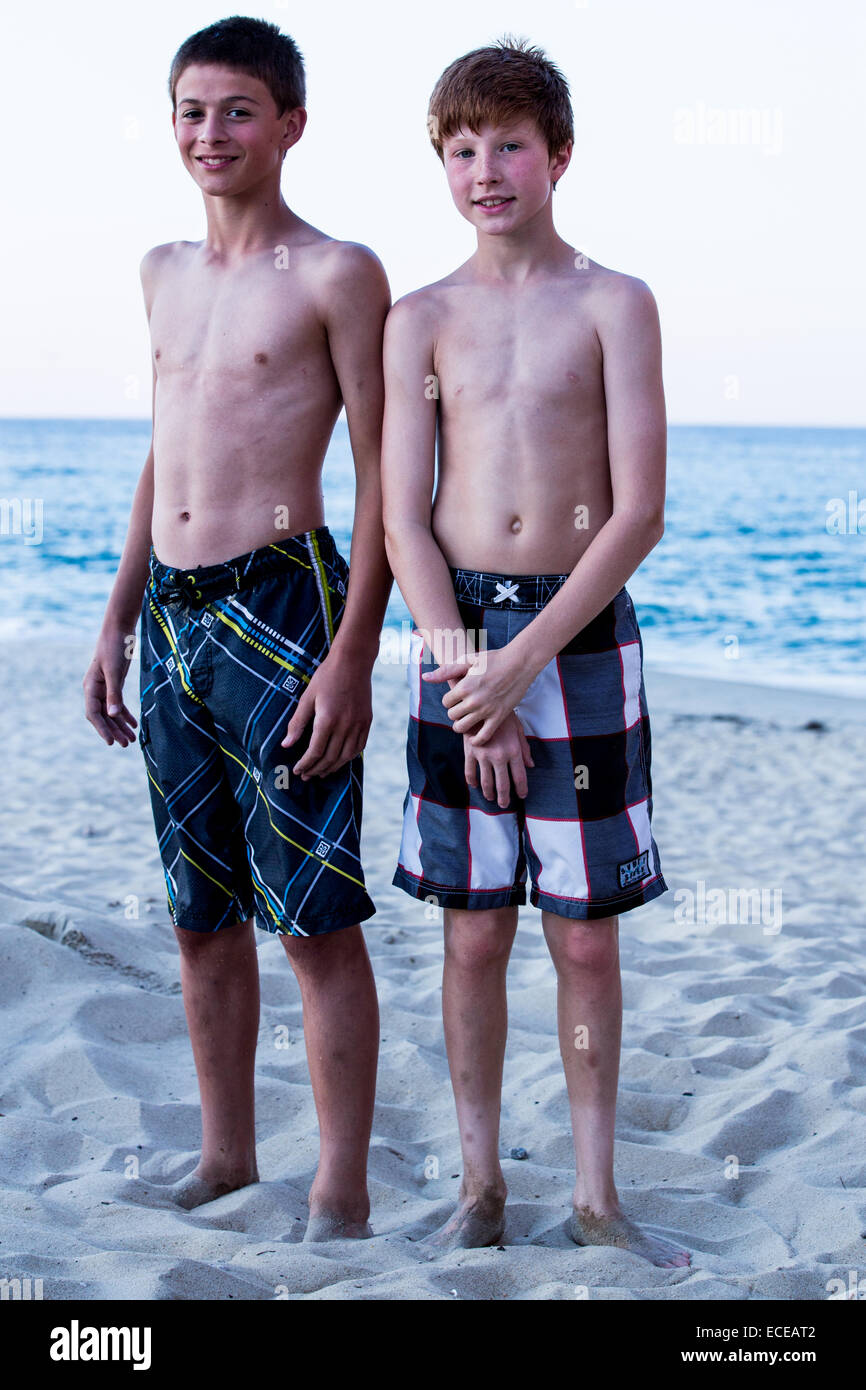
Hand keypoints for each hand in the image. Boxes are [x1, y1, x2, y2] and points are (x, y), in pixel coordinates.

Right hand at [83, 626, 138, 746]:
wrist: (119, 629)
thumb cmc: (114, 648)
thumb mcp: (115, 672)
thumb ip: (114, 693)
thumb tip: (112, 715)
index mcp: (91, 687)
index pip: (93, 714)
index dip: (101, 729)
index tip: (111, 742)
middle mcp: (95, 689)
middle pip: (103, 716)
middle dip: (114, 731)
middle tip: (126, 744)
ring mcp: (104, 687)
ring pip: (111, 712)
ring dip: (120, 725)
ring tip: (131, 740)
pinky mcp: (114, 683)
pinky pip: (118, 703)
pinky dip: (125, 714)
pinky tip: (133, 724)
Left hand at [281, 651, 372, 778]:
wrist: (354, 662)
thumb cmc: (327, 677)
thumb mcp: (307, 697)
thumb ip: (297, 723)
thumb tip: (286, 744)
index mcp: (327, 719)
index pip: (315, 752)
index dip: (305, 764)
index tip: (298, 770)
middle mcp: (345, 726)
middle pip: (330, 758)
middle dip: (316, 769)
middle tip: (306, 775)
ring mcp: (359, 725)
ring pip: (346, 757)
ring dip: (332, 768)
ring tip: (321, 773)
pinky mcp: (367, 722)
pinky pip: (359, 747)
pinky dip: (348, 758)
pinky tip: (339, 760)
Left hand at [423, 645, 534, 743]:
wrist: (520, 663)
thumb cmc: (493, 659)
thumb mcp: (467, 661)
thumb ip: (445, 671)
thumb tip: (425, 678)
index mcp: (464, 686)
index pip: (446, 702)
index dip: (450, 700)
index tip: (457, 697)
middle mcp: (473, 700)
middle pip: (452, 716)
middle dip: (455, 712)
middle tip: (462, 708)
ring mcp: (486, 710)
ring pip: (462, 728)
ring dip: (461, 725)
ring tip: (466, 719)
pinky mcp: (499, 717)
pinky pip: (483, 736)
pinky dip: (476, 740)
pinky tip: (474, 737)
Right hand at [464, 711, 533, 808]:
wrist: (481, 702)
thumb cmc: (502, 715)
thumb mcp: (518, 729)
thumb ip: (524, 749)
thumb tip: (531, 765)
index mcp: (514, 750)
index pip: (520, 776)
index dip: (521, 789)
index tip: (522, 796)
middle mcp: (499, 755)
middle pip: (503, 784)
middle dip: (504, 797)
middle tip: (505, 805)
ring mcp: (483, 755)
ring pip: (486, 782)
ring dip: (489, 793)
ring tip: (491, 799)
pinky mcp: (470, 752)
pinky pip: (470, 772)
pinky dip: (472, 781)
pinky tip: (475, 786)